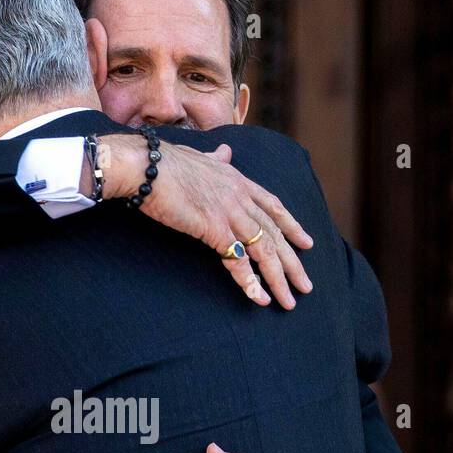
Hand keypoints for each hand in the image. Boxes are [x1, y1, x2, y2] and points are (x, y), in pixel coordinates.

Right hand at [96, 135, 313, 308]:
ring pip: (265, 250)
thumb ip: (215, 159)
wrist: (145, 166)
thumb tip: (224, 151)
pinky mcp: (214, 229)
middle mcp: (240, 196)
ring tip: (289, 301)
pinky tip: (259, 298)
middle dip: (293, 263)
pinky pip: (238, 261)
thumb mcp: (198, 157)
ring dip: (279, 279)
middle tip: (306, 285)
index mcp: (238, 180)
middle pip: (275, 234)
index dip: (292, 226)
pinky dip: (250, 282)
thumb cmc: (164, 163)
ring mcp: (230, 212)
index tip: (307, 243)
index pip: (274, 206)